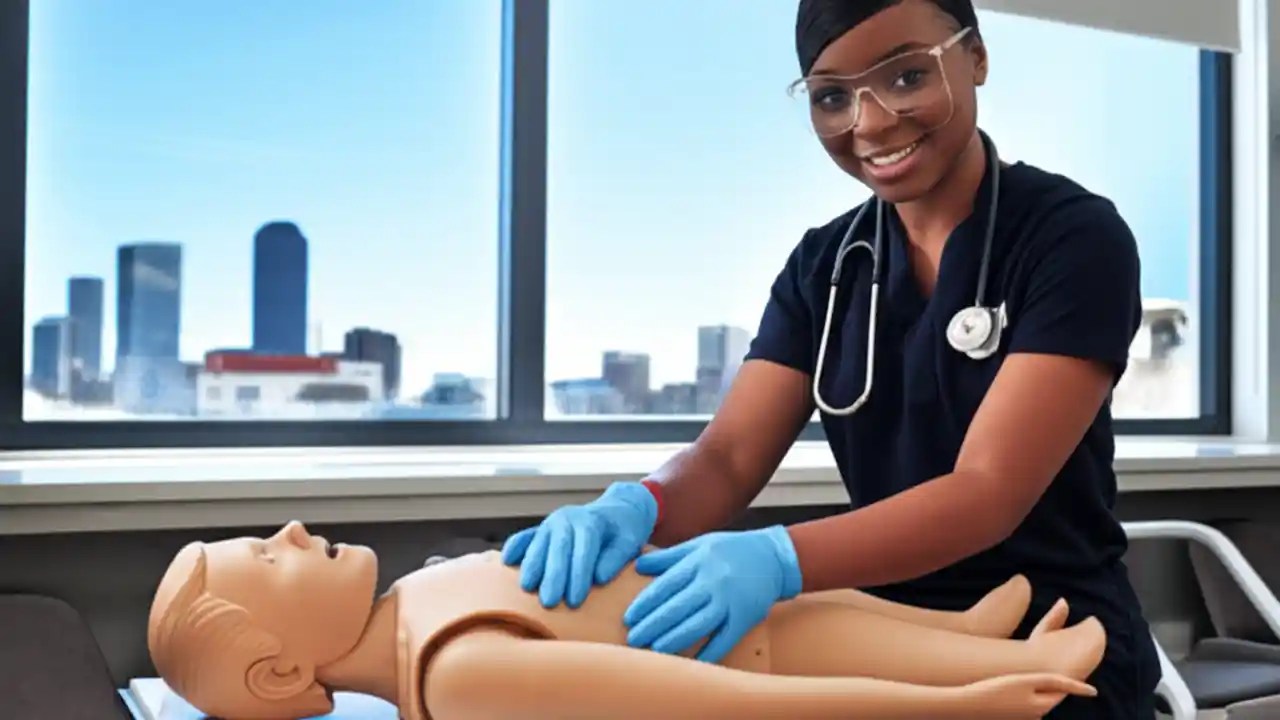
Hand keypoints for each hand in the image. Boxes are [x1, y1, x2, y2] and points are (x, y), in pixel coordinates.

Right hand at [502, 481, 657, 607]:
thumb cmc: (625, 530)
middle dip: (552, 576)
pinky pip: (526, 536)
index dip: (578, 575)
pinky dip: (516, 546)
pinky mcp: (543, 528)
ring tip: (527, 588)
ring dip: (532, 566)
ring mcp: (552, 522)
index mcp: (591, 522)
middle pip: (558, 548)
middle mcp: (568, 519)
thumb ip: (616, 558)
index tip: (575, 600)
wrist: (618, 508)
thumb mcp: (631, 540)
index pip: (583, 550)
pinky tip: (506, 560)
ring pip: (540, 543)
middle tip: (548, 602)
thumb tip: (599, 578)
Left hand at [623, 525, 802, 662]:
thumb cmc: (732, 550)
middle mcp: (712, 581)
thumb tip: (637, 565)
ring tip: (654, 650)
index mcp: (698, 561)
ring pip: (698, 624)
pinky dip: (709, 652)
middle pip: (677, 607)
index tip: (629, 618)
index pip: (666, 586)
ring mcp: (730, 600)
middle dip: (653, 625)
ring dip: (674, 639)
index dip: (645, 604)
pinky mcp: (745, 617)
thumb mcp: (699, 544)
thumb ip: (668, 557)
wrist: (774, 556)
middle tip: (633, 639)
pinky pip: (724, 639)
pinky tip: (692, 664)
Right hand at [960, 673, 1095, 717]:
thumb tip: (1072, 690)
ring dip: (1032, 692)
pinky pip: (1019, 706)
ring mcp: (1021, 718)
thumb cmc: (995, 689)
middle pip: (1048, 697)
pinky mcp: (1008, 718)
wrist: (966, 705)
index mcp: (1042, 705)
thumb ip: (1052, 682)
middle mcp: (1035, 715)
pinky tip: (1003, 691)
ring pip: (1033, 701)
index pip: (1062, 692)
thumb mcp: (1026, 680)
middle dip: (1049, 687)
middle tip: (1050, 670)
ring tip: (1019, 678)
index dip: (1075, 687)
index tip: (1093, 691)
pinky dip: (1018, 698)